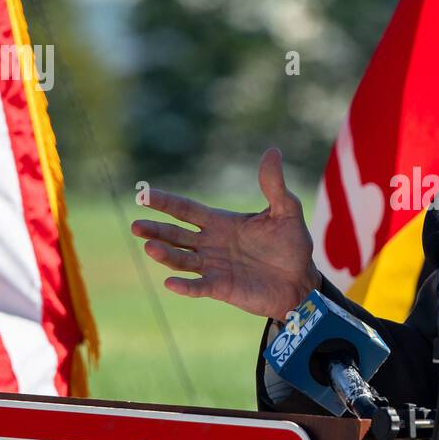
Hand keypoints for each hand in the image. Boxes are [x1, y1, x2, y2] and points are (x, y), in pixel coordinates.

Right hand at [131, 147, 320, 321]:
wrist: (302, 281)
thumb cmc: (292, 245)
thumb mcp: (286, 211)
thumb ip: (274, 185)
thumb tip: (272, 151)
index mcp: (221, 223)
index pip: (186, 210)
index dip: (165, 202)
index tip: (142, 194)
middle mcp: (211, 244)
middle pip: (177, 235)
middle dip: (157, 230)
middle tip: (136, 225)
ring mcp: (214, 267)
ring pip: (182, 259)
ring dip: (166, 254)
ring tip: (150, 247)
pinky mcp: (222, 288)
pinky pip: (199, 287)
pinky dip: (185, 286)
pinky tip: (171, 283)